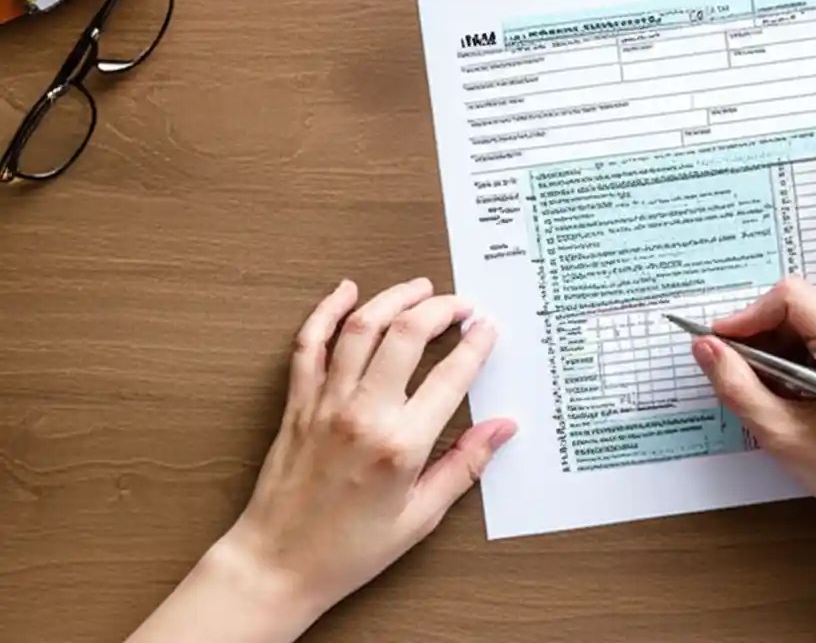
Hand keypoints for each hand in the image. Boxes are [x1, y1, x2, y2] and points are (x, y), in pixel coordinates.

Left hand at [211, 278, 514, 622]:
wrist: (277, 564)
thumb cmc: (348, 550)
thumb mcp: (420, 516)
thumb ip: (465, 465)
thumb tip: (503, 428)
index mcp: (401, 445)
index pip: (450, 376)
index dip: (475, 345)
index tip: (488, 330)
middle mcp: (363, 414)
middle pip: (406, 335)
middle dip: (440, 309)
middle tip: (461, 305)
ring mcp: (325, 403)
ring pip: (360, 327)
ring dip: (393, 298)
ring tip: (419, 288)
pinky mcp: (297, 403)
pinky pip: (310, 343)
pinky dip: (326, 310)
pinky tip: (346, 291)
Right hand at [691, 277, 815, 532]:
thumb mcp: (782, 433)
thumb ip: (737, 385)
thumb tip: (705, 346)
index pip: (789, 297)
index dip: (748, 316)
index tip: (720, 346)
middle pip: (796, 306)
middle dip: (760, 336)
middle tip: (742, 377)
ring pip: (806, 320)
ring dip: (778, 349)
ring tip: (773, 392)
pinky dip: (798, 356)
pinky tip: (795, 392)